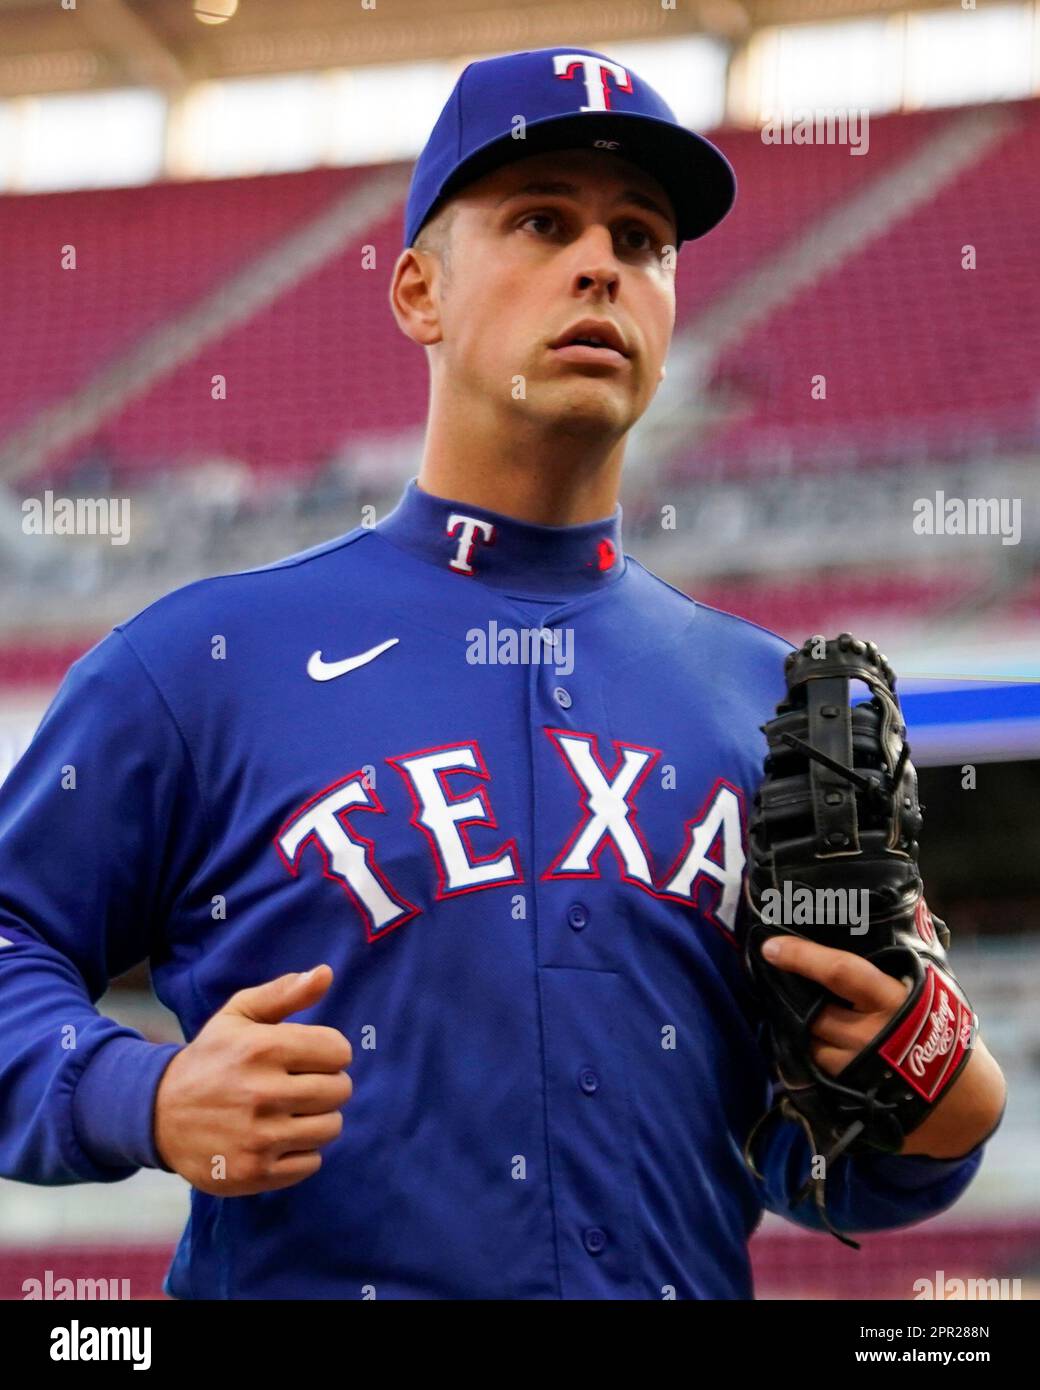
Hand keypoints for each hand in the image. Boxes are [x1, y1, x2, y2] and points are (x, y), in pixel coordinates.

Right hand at [153, 964, 351, 1195]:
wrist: (159, 1114)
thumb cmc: (211, 1059)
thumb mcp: (238, 1015)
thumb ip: (284, 993)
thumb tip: (326, 973)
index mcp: (261, 1049)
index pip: (338, 1051)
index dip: (328, 1052)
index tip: (308, 1057)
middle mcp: (261, 1094)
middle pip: (340, 1090)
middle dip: (327, 1085)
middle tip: (300, 1085)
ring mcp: (258, 1138)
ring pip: (331, 1127)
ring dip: (317, 1119)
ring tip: (290, 1112)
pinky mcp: (254, 1173)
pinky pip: (312, 1162)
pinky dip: (302, 1152)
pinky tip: (277, 1139)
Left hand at [761, 936, 1006, 1158]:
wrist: (964, 1101)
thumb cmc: (941, 1030)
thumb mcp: (928, 991)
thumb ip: (895, 964)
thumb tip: (863, 917)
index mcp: (893, 1000)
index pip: (840, 972)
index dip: (803, 957)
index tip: (770, 947)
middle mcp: (873, 1035)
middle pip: (816, 1013)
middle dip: (801, 1002)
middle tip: (794, 990)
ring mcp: (860, 1070)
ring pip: (811, 1044)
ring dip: (808, 1033)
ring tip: (821, 1025)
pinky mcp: (851, 1097)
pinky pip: (815, 1071)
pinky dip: (813, 1057)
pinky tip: (822, 1049)